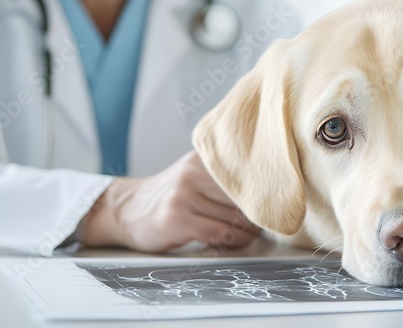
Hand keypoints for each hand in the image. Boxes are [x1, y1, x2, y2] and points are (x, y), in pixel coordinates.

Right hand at [81, 151, 259, 251]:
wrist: (127, 210)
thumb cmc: (170, 197)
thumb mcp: (194, 175)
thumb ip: (225, 179)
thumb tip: (271, 194)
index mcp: (202, 159)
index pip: (249, 175)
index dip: (266, 194)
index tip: (276, 204)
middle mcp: (192, 173)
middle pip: (245, 199)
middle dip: (257, 216)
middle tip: (259, 224)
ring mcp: (183, 196)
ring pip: (235, 219)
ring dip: (246, 232)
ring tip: (243, 233)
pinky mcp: (176, 219)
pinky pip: (219, 234)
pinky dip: (232, 242)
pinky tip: (229, 242)